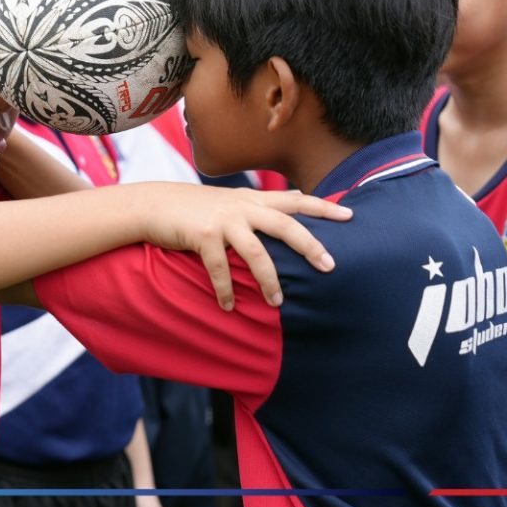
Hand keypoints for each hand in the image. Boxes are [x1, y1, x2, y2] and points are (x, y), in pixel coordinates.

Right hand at [138, 185, 350, 310]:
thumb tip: (294, 207)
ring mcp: (223, 220)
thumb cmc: (196, 208)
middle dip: (309, 245)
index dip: (324, 206)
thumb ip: (261, 207)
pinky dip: (226, 290)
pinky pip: (220, 268)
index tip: (350, 214)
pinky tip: (228, 306)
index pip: (296, 200)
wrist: (156, 205)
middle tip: (329, 266)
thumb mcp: (232, 201)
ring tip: (277, 303)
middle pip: (285, 224)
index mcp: (254, 200)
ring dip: (269, 281)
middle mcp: (243, 207)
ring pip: (257, 252)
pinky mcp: (203, 235)